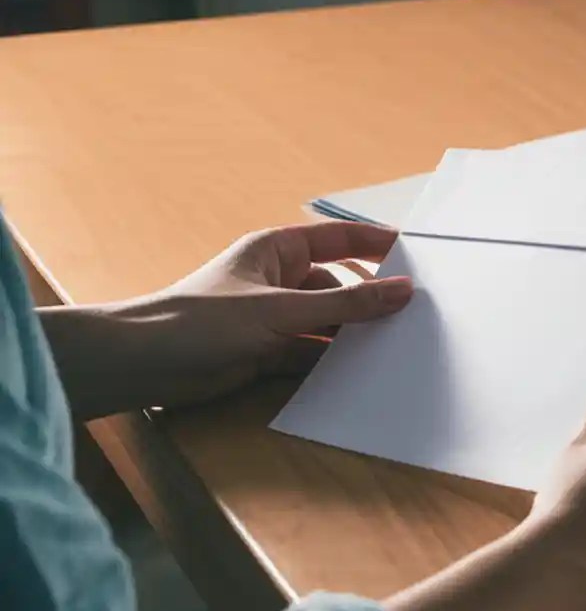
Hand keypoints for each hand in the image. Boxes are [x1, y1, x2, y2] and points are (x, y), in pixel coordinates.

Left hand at [41, 221, 412, 418]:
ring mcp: (273, 318)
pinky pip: (313, 353)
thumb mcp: (282, 310)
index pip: (339, 239)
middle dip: (371, 299)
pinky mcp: (267, 352)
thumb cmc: (203, 321)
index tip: (418, 255)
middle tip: (416, 312)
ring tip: (397, 346)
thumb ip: (347, 303)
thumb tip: (403, 290)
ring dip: (354, 335)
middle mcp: (278, 280)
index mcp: (277, 251)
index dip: (377, 244)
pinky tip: (364, 372)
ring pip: (328, 322)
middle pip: (338, 284)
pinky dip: (334, 362)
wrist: (142, 365)